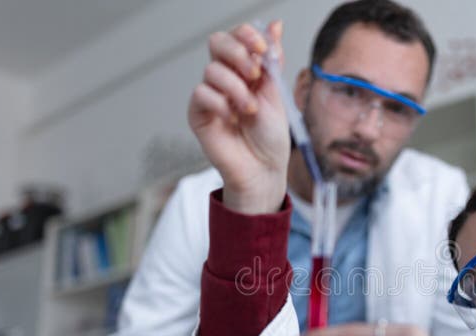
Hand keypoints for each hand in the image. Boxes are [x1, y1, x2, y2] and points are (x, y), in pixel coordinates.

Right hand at [188, 21, 289, 213]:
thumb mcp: (277, 94)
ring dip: (236, 88)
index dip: (247, 36)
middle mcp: (226, 78)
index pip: (237, 37)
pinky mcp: (199, 113)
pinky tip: (232, 118)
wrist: (264, 169)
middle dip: (238, 53)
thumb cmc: (270, 138)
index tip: (262, 48)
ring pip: (212, 70)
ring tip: (250, 110)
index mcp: (247, 71)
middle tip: (255, 74)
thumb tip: (275, 25)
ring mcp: (211, 95)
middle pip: (217, 42)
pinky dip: (220, 103)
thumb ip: (272, 61)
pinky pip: (201, 93)